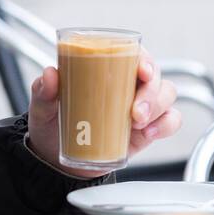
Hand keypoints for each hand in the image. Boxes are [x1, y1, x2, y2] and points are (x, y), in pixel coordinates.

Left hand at [26, 49, 181, 178]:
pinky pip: (170, 121)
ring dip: (158, 107)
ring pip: (167, 95)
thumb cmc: (53, 124)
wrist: (57, 160)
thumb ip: (43, 91)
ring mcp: (140, 106)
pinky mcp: (147, 129)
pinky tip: (149, 134)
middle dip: (152, 91)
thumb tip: (50, 74)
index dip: (145, 59)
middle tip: (135, 112)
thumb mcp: (43, 107)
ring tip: (137, 124)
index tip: (141, 71)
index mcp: (107, 70)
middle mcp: (128, 84)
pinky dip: (165, 125)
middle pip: (155, 76)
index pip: (134, 54)